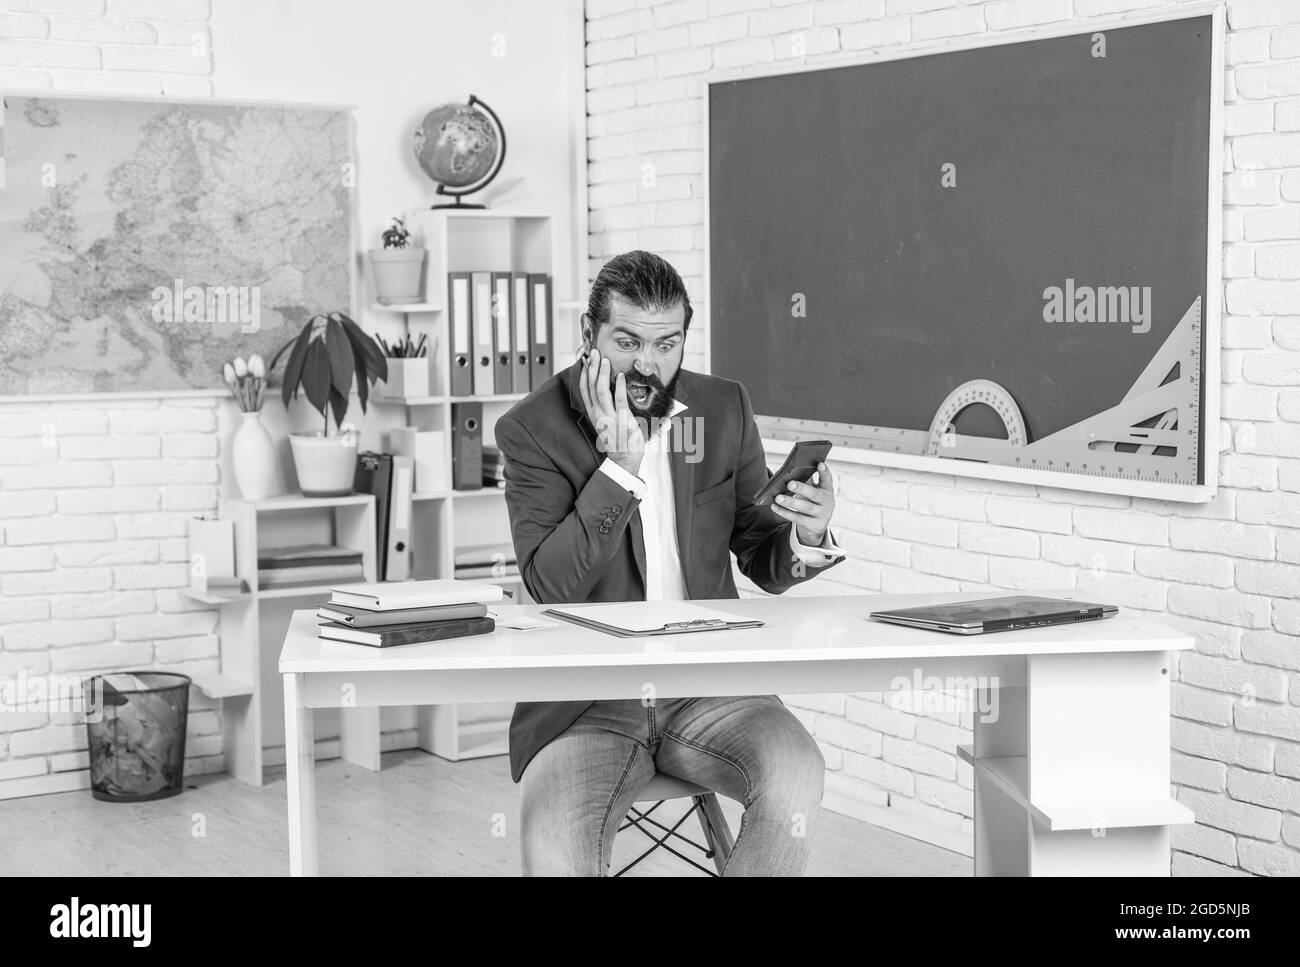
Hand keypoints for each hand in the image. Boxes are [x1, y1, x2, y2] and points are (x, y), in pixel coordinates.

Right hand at [578, 347, 645, 476]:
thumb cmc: (618, 441)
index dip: (584, 373)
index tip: (586, 360)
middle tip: (594, 353)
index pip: (585, 389)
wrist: (623, 460)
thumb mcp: (607, 422)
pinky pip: (619, 400)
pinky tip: (620, 375)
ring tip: (605, 360)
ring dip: (602, 373)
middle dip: (592, 368)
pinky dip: (618, 386)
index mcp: (594, 413)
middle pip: (591, 386)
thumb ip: (606, 407)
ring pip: (601, 391)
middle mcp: (598, 414)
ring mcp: (609, 417)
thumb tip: (609, 391)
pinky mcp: (621, 420)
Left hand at [770, 462, 834, 546]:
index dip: (825, 472)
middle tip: (790, 484)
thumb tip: (790, 473)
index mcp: (827, 490)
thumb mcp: (813, 493)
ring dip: (791, 502)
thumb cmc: (811, 503)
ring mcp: (822, 515)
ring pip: (806, 507)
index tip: (820, 464)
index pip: (828, 480)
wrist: (816, 527)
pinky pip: (798, 519)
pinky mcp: (814, 526)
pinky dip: (785, 512)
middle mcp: (827, 502)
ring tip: (778, 497)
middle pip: (815, 494)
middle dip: (802, 488)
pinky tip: (775, 507)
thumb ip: (807, 483)